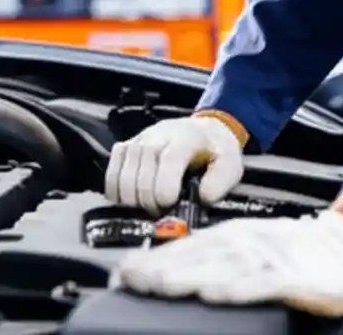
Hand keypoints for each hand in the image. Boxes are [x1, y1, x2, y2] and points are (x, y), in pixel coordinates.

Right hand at [105, 114, 243, 213]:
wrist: (203, 130)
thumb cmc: (215, 151)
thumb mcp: (231, 164)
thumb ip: (220, 181)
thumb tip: (202, 198)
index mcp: (186, 140)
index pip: (169, 160)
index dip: (165, 185)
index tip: (168, 204)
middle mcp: (157, 137)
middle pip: (142, 172)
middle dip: (150, 200)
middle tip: (163, 211)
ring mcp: (138, 141)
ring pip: (123, 175)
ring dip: (133, 199)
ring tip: (148, 207)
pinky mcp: (125, 148)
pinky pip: (111, 173)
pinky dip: (116, 191)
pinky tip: (129, 200)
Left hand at [112, 210, 342, 317]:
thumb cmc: (291, 251)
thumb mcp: (245, 246)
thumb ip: (210, 256)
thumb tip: (167, 268)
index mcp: (228, 236)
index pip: (182, 249)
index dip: (151, 261)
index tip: (123, 274)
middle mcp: (242, 244)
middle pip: (193, 257)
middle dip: (158, 269)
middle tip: (129, 279)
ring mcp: (266, 260)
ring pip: (219, 268)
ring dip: (187, 276)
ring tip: (159, 285)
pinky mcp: (292, 278)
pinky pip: (261, 284)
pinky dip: (237, 287)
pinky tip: (216, 293)